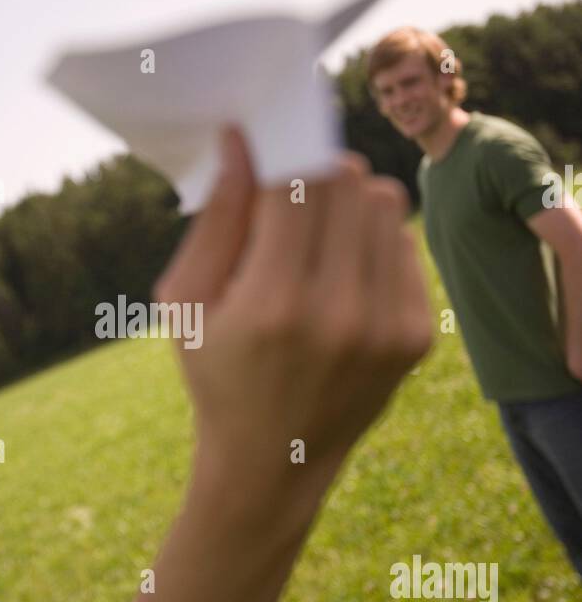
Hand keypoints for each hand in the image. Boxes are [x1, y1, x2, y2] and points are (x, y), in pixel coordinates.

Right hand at [153, 126, 433, 515]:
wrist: (273, 462)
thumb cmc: (216, 373)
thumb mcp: (187, 301)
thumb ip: (216, 218)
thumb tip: (242, 139)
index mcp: (272, 303)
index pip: (296, 181)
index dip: (278, 154)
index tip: (264, 154)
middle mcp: (339, 314)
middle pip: (348, 181)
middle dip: (315, 175)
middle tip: (289, 200)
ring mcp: (386, 327)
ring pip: (384, 203)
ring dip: (348, 205)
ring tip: (316, 241)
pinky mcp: (415, 336)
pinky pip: (404, 244)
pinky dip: (373, 244)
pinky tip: (342, 277)